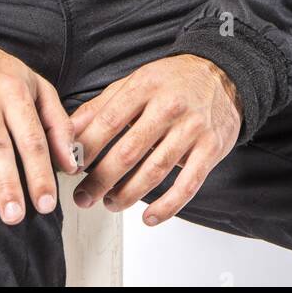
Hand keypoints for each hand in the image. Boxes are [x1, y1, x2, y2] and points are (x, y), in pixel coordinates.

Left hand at [67, 54, 241, 225]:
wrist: (222, 75)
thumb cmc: (173, 81)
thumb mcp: (135, 82)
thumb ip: (101, 106)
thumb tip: (69, 130)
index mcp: (145, 86)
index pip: (109, 121)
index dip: (88, 147)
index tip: (70, 166)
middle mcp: (169, 106)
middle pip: (129, 151)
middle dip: (101, 179)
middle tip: (83, 195)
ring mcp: (192, 129)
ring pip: (154, 171)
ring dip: (128, 194)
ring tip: (109, 203)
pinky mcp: (211, 149)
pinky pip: (187, 185)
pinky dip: (167, 206)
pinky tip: (149, 217)